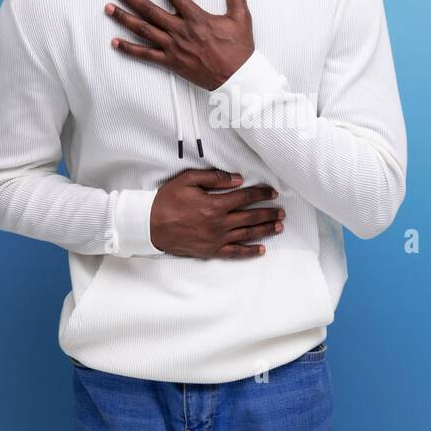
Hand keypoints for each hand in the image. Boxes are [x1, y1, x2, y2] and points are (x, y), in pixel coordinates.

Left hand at [106, 0, 253, 89]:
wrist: (237, 78)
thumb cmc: (239, 50)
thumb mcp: (241, 17)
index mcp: (196, 18)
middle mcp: (181, 31)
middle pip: (150, 10)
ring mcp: (174, 47)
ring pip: (143, 30)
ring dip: (124, 18)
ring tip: (109, 9)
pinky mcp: (171, 62)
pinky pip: (145, 55)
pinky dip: (129, 49)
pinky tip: (115, 42)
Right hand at [150, 168, 284, 258]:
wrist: (149, 225)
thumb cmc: (166, 201)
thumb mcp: (188, 180)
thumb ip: (214, 178)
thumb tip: (237, 179)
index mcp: (215, 204)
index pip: (246, 198)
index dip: (262, 194)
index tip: (273, 193)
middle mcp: (219, 223)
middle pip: (251, 217)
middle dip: (268, 213)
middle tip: (282, 211)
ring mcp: (216, 239)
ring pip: (247, 234)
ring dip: (265, 230)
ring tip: (279, 227)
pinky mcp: (210, 251)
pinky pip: (234, 253)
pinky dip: (249, 252)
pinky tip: (261, 250)